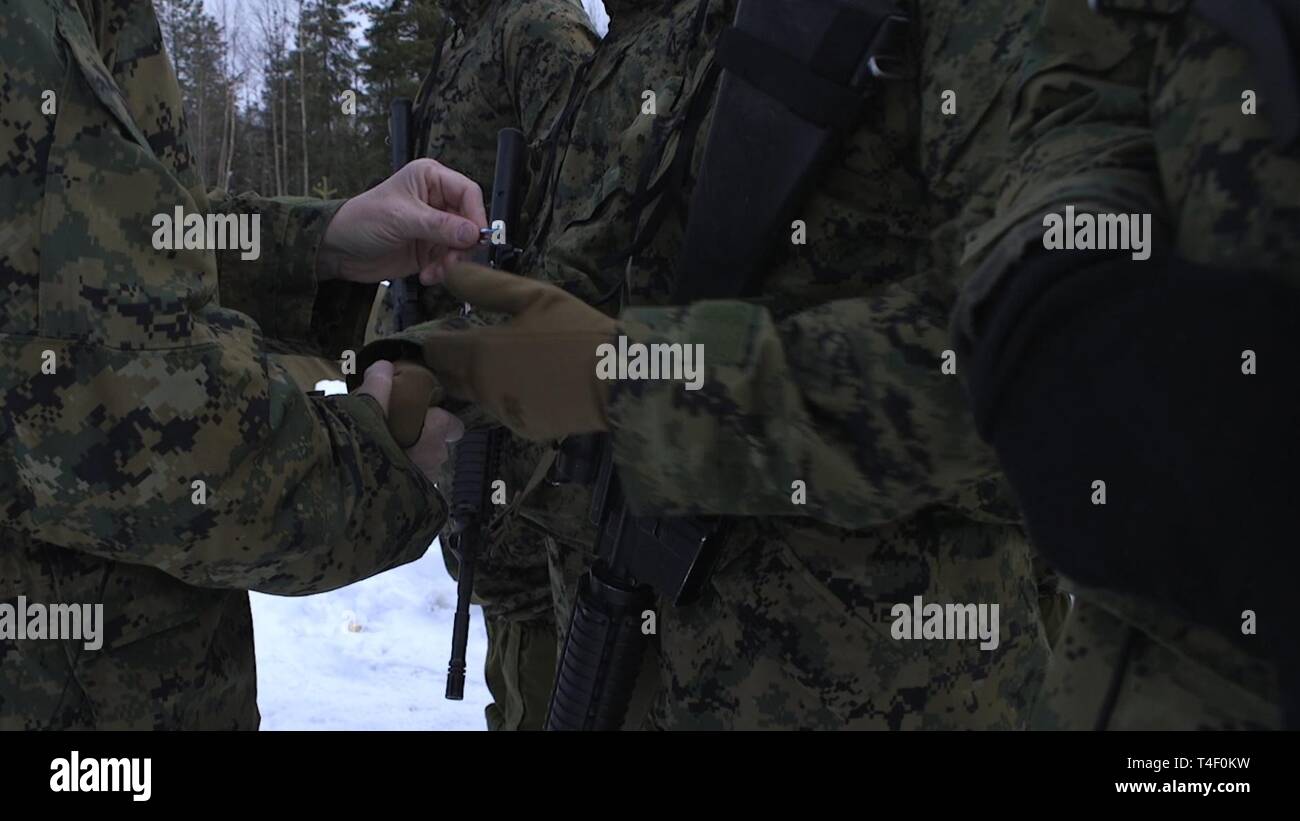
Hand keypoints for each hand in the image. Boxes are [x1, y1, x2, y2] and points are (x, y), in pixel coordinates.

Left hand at [319, 159, 487, 284]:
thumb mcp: (401, 219)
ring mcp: (435, 226)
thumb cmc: (361, 220)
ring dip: (452, 262)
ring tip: (436, 272)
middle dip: (463, 245)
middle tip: (452, 261)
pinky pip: (449, 261)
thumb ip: (439, 226)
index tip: (475, 238)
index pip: (468, 192)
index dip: (476, 215)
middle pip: (469, 222)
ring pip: (462, 245)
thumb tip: (473, 234)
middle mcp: (437, 200)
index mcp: (431, 179)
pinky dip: (443, 271)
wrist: (337, 249)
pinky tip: (427, 276)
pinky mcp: (430, 249)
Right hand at [353, 360, 463, 481]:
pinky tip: (381, 476)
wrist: (347, 488)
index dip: (439, 419)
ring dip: (412, 461)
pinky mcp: (410, 502)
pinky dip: (401, 480)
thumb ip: (378, 386)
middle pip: (438, 446)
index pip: (451, 424)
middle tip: (398, 432)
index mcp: (433, 432)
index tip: (424, 414)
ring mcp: (424, 482)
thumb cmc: (361, 442)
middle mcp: (436, 458)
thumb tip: (383, 366)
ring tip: (386, 454)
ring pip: (425, 467)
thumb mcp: (364, 406)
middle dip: (424, 440)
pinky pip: (411, 486)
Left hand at [419, 263, 615, 440]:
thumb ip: (485, 286)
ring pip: (475, 395)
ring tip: (510, 361)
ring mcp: (502, 413)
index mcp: (479, 353)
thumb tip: (448, 271)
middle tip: (473, 345)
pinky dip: (508, 397)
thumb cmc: (575, 330)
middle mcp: (482, 388)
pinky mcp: (523, 430)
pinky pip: (503, 410)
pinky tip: (532, 382)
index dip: (436, 340)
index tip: (448, 331)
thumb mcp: (533, 296)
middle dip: (453, 363)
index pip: (434, 351)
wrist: (619, 379)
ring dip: (480, 380)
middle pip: (449, 377)